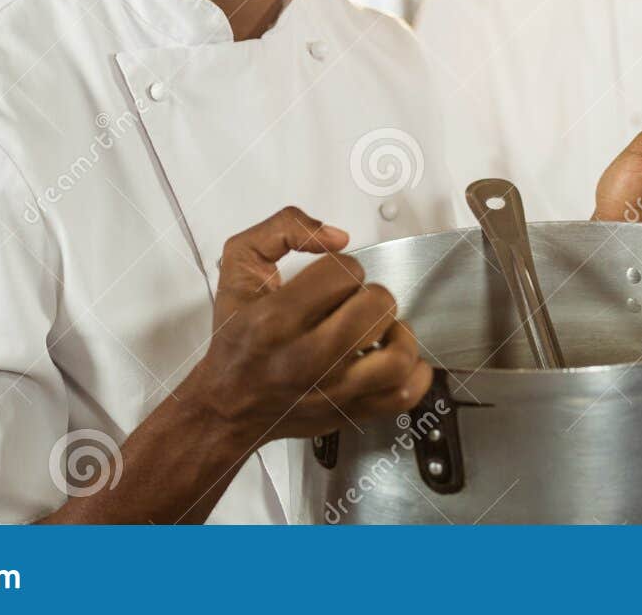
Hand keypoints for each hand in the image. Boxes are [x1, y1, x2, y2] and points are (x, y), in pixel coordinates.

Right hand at [185, 206, 432, 444]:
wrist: (228, 405)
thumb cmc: (236, 339)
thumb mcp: (239, 264)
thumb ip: (283, 229)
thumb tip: (337, 236)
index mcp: (275, 320)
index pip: (344, 272)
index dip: (344, 266)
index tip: (332, 279)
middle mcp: (306, 359)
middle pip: (376, 308)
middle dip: (371, 295)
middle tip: (355, 303)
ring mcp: (331, 391)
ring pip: (397, 356)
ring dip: (398, 333)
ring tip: (380, 330)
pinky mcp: (348, 413)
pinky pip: (403, 395)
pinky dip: (413, 373)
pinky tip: (391, 356)